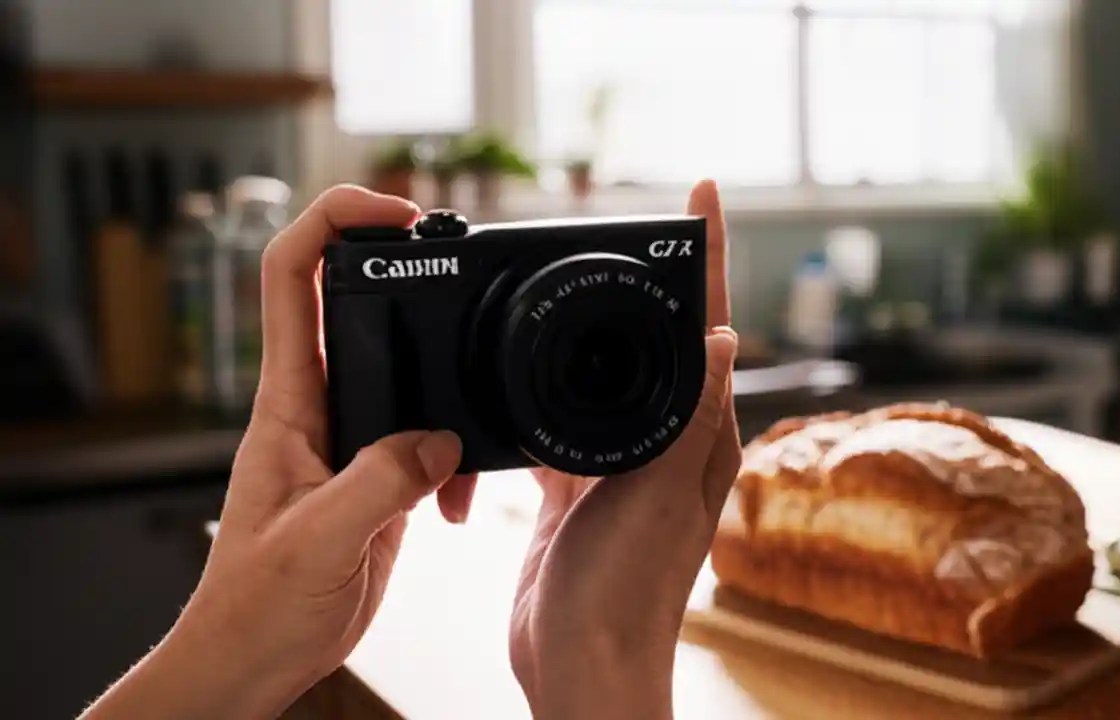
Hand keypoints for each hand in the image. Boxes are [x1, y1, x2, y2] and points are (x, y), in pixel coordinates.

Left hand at [83, 186, 478, 719]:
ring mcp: (353, 439)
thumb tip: (440, 440)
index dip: (336, 222)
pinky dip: (457, 456)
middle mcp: (319, 407)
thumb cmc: (257, 605)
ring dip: (448, 383)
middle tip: (462, 269)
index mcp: (288, 403)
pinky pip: (430, 439)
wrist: (258, 660)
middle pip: (359, 305)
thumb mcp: (318, 539)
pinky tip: (457, 497)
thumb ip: (381, 481)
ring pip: (409, 373)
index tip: (396, 214)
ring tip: (469, 417)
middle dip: (413, 277)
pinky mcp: (379, 477)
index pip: (293, 278)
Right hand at [509, 180, 741, 719]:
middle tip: (641, 221)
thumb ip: (688, 416)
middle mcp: (665, 443)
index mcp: (699, 437)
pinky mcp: (574, 487)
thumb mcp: (660, 493)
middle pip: (658, 340)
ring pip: (604, 377)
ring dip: (594, 333)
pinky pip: (558, 425)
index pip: (706, 329)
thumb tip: (720, 335)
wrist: (577, 661)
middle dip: (652, 278)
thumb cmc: (627, 590)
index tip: (702, 197)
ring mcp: (617, 463)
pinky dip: (541, 397)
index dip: (707, 261)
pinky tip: (526, 376)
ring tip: (583, 277)